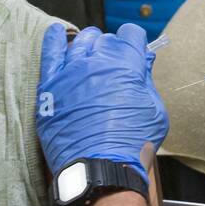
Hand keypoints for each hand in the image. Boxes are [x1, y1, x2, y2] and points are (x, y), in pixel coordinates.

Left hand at [37, 23, 168, 184]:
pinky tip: (57, 34)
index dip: (134, 43)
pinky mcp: (51, 87)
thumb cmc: (131, 146)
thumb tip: (143, 61)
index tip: (133, 51)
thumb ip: (147, 81)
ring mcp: (71, 73)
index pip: (130, 34)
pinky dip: (54, 40)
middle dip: (112, 49)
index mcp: (127, 65)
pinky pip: (50, 53)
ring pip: (80, 42)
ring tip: (91, 59)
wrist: (101, 171)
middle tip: (114, 68)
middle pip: (105, 39)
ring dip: (89, 46)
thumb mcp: (154, 112)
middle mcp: (98, 62)